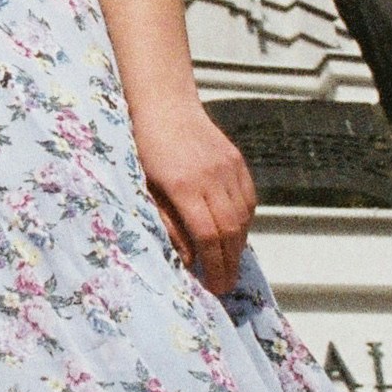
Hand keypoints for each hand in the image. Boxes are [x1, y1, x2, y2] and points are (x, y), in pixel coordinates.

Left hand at [135, 100, 256, 296]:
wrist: (163, 103)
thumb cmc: (143, 147)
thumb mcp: (144, 188)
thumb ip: (166, 223)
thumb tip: (189, 258)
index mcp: (183, 185)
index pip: (208, 236)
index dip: (214, 266)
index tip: (213, 288)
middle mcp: (211, 176)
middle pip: (230, 230)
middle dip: (229, 264)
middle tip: (224, 286)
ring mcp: (228, 167)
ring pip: (244, 217)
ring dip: (239, 246)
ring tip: (229, 265)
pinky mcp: (236, 161)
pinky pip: (248, 199)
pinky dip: (245, 222)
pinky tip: (235, 235)